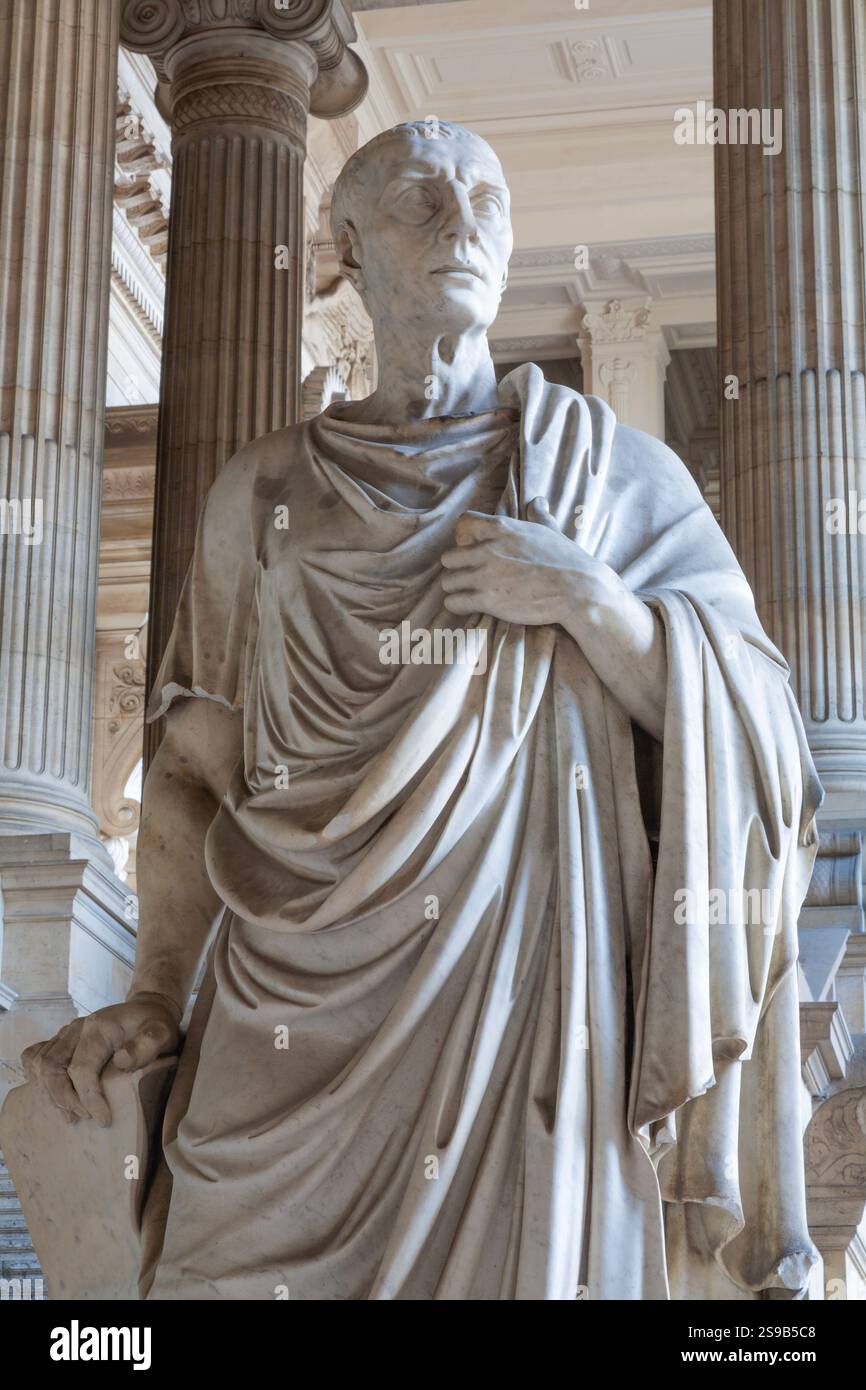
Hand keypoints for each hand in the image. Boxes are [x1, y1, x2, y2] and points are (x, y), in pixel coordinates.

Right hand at [21, 993, 180, 1126]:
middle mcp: (76, 1029)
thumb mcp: (162, 1033)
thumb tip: (121, 1061)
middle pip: (51, 1066)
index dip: (88, 1097)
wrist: (146, 1010)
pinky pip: (34, 1057)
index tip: (103, 1120)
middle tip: (85, 1117)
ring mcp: (65, 1034)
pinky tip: (53, 1095)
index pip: (81, 1067)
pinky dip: (38, 1078)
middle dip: (64, 1099)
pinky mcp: (61, 1041)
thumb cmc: (155, 1026)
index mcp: (98, 1027)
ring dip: (51, 1094)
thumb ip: (147, 1045)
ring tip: (72, 1115)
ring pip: (39, 1064)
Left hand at [440, 497, 609, 625]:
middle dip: (457, 568)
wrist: (578, 590)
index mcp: (501, 529)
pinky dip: (458, 606)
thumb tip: (538, 501)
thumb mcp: (550, 531)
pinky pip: (454, 602)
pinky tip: (469, 607)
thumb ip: (538, 516)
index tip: (472, 549)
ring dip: (457, 588)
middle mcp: (488, 549)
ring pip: (448, 581)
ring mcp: (485, 575)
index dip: (463, 538)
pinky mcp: (487, 599)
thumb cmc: (567, 560)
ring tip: (469, 594)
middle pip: (449, 557)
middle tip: (469, 577)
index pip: (462, 523)